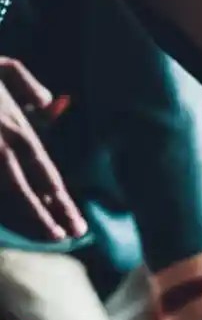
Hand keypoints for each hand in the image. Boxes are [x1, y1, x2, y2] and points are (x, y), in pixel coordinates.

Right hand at [0, 58, 85, 240]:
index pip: (44, 171)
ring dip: (24, 217)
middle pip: (26, 188)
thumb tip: (45, 102)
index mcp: (13, 126)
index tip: (77, 222)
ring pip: (4, 192)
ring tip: (48, 237)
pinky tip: (10, 223)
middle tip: (67, 238)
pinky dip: (1, 209)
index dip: (61, 200)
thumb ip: (23, 81)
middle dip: (47, 216)